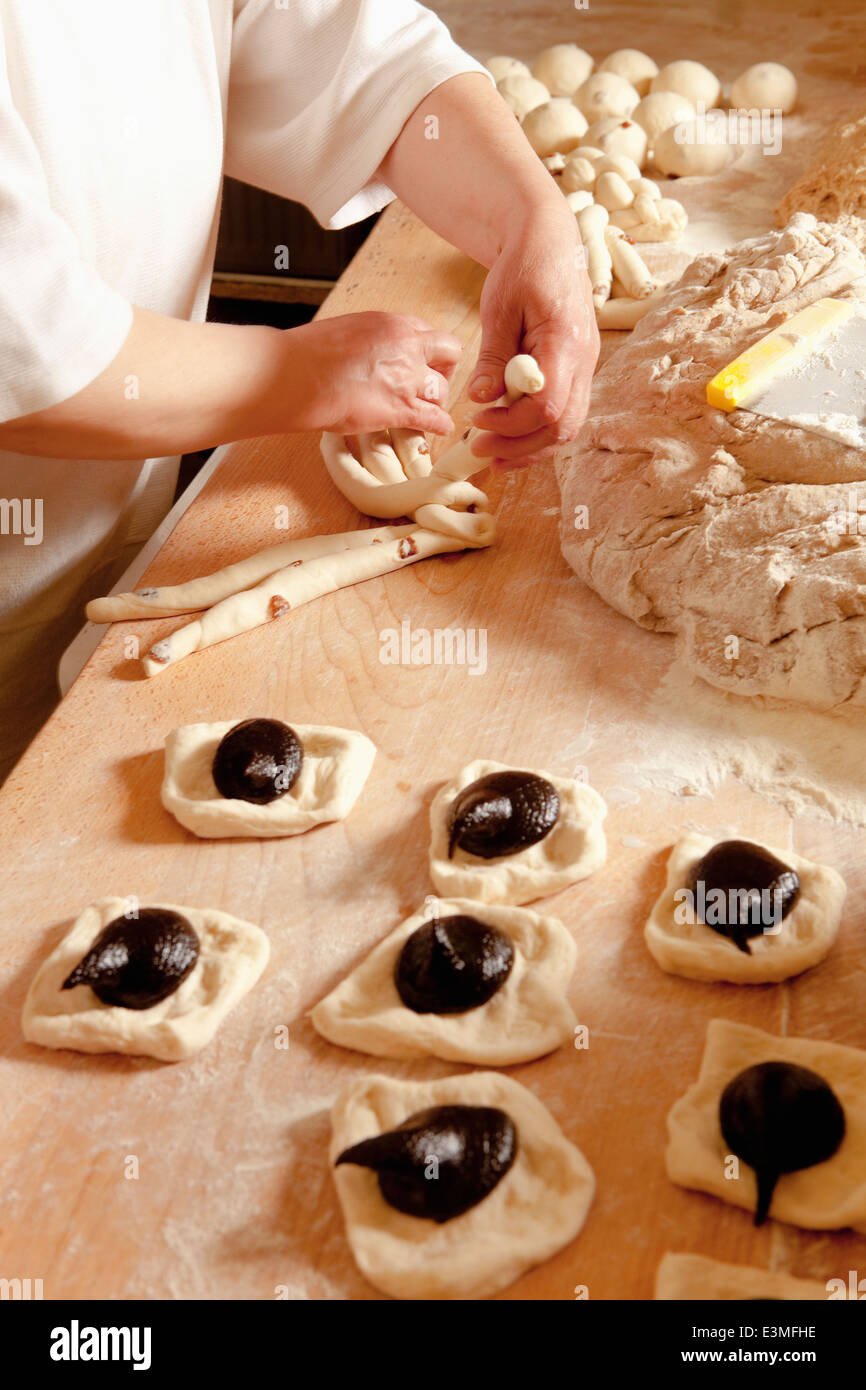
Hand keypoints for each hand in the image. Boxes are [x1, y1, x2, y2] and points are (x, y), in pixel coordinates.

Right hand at [284, 311, 460, 436]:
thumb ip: (374, 340)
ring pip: (443, 390)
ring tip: (428, 410)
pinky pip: (435, 419)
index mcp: (393, 323)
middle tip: (432, 385)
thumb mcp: (350, 330)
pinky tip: (438, 429)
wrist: (293, 376)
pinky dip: (440, 425)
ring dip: (437, 401)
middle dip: (444, 371)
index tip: (423, 362)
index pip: (430, 333)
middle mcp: (407, 346)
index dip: (429, 351)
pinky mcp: (399, 409)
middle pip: (449, 355)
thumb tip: (377, 353)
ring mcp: (406, 378)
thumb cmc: (309, 354)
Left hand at [466, 212, 598, 469]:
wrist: (549, 241)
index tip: (477, 420)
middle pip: (563, 425)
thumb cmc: (523, 267)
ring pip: (569, 427)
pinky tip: (512, 439)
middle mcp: (585, 359)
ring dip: (532, 448)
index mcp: (566, 341)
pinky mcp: (578, 370)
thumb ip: (493, 356)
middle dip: (520, 445)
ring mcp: (586, 367)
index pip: (547, 404)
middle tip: (480, 449)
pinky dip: (540, 434)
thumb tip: (480, 399)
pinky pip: (566, 414)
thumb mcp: (499, 308)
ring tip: (495, 455)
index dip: (512, 422)